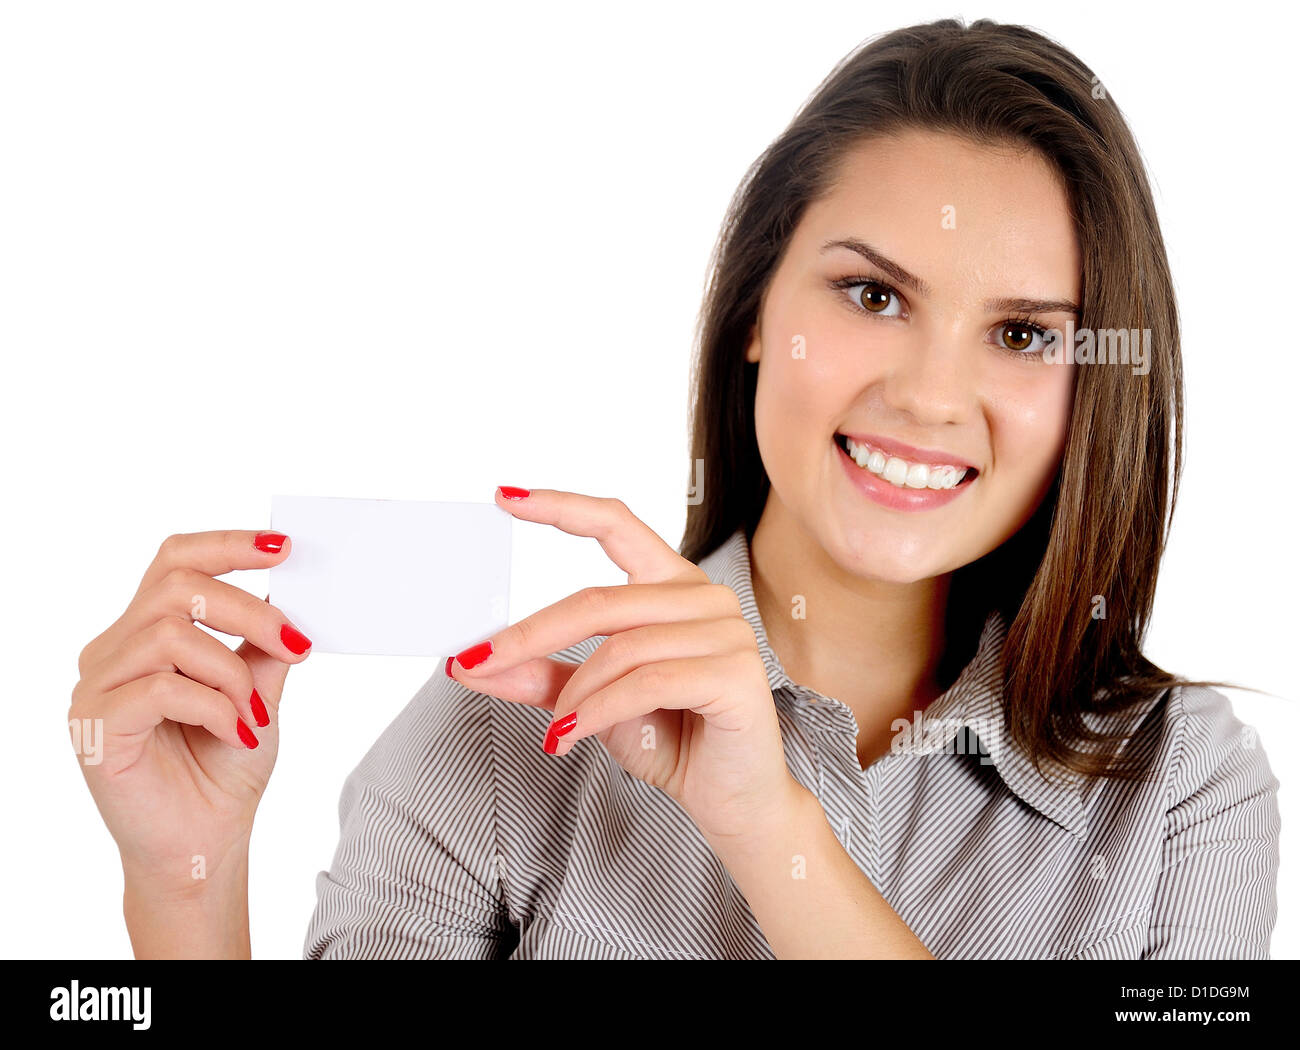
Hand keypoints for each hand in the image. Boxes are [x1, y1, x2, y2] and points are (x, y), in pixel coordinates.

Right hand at [70, 530, 312, 896]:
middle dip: (248, 609)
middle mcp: (113, 650)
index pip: (175, 560)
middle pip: (175, 585)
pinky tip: (235, 732)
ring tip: (254, 712)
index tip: (284, 548)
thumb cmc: (223, 769)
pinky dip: (213, 705)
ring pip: (170, 634)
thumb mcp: (259, 694)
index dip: (227, 544)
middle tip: (294, 645)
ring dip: (231, 670)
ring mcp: (97, 686)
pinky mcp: (95, 724)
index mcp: (146, 632)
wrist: (203, 843)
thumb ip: (264, 647)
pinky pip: (160, 687)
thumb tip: (289, 600)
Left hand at [447, 487, 800, 842]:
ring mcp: (727, 631)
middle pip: (599, 600)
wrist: (729, 799)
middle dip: (530, 635)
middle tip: (478, 661)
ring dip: (574, 694)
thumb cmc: (671, 738)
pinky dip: (597, 712)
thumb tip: (468, 662)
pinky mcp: (736, 672)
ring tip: (556, 731)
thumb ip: (538, 674)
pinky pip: (647, 682)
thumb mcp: (590, 700)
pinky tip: (570, 738)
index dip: (561, 506)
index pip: (616, 524)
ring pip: (621, 647)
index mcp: (672, 585)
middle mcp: (704, 596)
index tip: (505, 497)